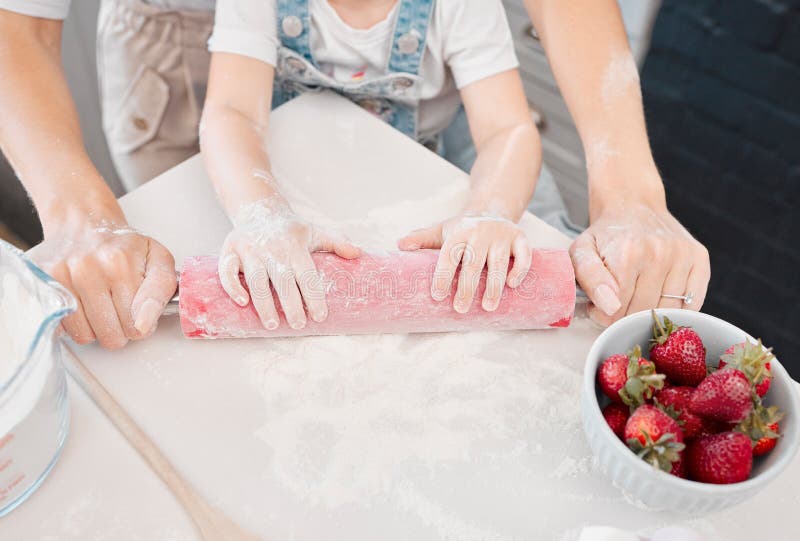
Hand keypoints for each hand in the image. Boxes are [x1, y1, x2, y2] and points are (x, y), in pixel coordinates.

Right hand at [33, 219, 176, 348]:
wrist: (85, 223)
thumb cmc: (125, 247)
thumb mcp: (158, 261)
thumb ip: (160, 293)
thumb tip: (143, 325)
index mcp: (120, 264)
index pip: (136, 326)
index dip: (141, 325)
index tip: (139, 313)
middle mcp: (88, 269)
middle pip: (111, 335)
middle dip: (119, 329)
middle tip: (118, 307)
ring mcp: (61, 276)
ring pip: (85, 336)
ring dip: (96, 328)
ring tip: (100, 305)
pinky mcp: (42, 283)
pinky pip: (63, 328)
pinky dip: (74, 324)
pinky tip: (82, 306)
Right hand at [219, 199, 359, 329]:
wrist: (259, 210)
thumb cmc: (290, 230)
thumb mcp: (314, 233)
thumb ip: (336, 243)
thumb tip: (358, 254)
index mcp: (295, 246)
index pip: (307, 275)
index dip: (313, 296)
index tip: (320, 316)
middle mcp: (272, 249)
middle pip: (282, 281)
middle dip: (291, 305)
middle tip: (298, 325)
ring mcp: (249, 250)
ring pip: (256, 280)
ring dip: (264, 304)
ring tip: (273, 323)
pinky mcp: (230, 251)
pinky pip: (227, 272)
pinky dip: (233, 287)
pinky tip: (243, 303)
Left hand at [398, 214, 530, 312]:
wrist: (491, 211)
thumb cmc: (462, 230)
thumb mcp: (441, 231)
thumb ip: (421, 239)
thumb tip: (399, 245)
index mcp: (459, 232)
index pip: (449, 256)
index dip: (444, 276)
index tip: (438, 296)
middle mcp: (481, 232)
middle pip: (473, 263)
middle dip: (467, 287)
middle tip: (461, 309)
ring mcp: (502, 235)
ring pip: (499, 262)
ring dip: (494, 286)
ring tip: (488, 307)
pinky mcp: (520, 238)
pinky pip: (523, 255)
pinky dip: (520, 269)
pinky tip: (512, 285)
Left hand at [570, 202, 709, 325]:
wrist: (632, 205)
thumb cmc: (606, 235)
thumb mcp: (582, 252)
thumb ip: (589, 279)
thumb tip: (609, 306)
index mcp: (629, 252)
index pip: (619, 308)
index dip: (606, 314)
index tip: (599, 306)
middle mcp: (660, 252)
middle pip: (644, 311)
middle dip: (626, 315)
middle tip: (617, 301)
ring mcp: (683, 255)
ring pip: (669, 311)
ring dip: (651, 313)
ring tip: (637, 296)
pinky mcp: (700, 258)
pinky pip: (692, 304)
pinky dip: (676, 309)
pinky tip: (660, 296)